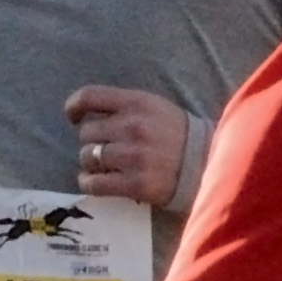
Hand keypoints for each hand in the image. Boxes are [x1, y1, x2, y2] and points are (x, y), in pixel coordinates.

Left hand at [66, 85, 186, 203]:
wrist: (208, 165)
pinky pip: (94, 183)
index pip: (90, 96)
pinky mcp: (135, 184)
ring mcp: (133, 156)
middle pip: (86, 131)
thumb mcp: (155, 107)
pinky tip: (96, 182)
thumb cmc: (178, 135)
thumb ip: (124, 107)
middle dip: (90, 140)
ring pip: (87, 157)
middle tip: (102, 148)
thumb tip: (88, 115)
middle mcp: (132, 126)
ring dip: (90, 163)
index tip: (73, 117)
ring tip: (102, 166)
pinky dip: (89, 183)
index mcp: (137, 103)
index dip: (74, 107)